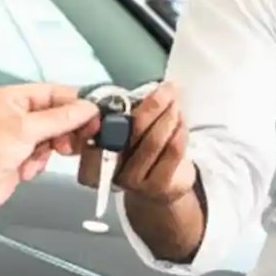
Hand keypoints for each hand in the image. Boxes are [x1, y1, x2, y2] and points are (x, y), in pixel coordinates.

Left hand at [0, 83, 100, 223]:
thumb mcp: (27, 130)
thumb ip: (61, 118)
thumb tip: (87, 107)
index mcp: (13, 98)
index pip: (54, 93)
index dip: (76, 103)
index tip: (94, 113)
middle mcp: (17, 114)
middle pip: (57, 115)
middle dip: (67, 128)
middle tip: (81, 137)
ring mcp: (20, 135)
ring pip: (54, 135)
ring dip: (53, 147)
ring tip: (46, 154)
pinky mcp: (22, 155)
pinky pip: (45, 153)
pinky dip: (41, 161)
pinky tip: (28, 167)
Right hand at [77, 81, 195, 202]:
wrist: (158, 186)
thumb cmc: (138, 151)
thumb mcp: (125, 131)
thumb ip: (124, 113)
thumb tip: (139, 88)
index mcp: (93, 153)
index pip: (97, 133)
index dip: (112, 114)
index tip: (130, 96)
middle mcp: (109, 170)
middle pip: (132, 132)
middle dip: (153, 106)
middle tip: (166, 89)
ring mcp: (134, 181)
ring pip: (153, 141)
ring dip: (169, 116)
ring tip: (176, 101)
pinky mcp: (158, 186)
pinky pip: (172, 152)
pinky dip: (179, 131)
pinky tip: (182, 120)